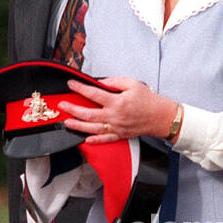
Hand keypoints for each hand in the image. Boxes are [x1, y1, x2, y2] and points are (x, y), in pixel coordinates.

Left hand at [59, 76, 176, 143]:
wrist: (160, 116)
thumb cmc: (148, 99)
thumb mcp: (132, 84)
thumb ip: (114, 82)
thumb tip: (99, 83)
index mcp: (117, 102)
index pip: (93, 94)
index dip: (80, 88)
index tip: (71, 84)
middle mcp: (115, 116)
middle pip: (88, 114)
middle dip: (73, 109)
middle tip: (62, 105)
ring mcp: (117, 128)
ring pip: (93, 129)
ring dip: (78, 126)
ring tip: (67, 122)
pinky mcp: (120, 135)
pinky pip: (105, 140)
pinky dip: (94, 141)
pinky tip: (85, 140)